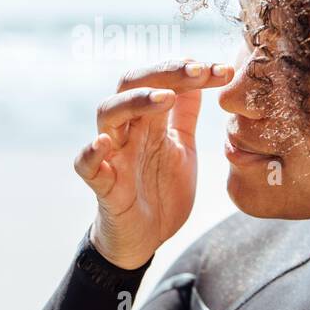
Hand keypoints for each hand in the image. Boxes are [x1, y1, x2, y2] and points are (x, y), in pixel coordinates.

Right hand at [72, 59, 232, 269]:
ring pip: (108, 114)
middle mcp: (128, 130)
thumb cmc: (160, 189)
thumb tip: (199, 76)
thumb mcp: (182, 147)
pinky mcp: (103, 186)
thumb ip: (185, 114)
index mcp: (149, 120)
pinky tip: (103, 143)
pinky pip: (86, 166)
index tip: (223, 71)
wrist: (144, 238)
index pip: (163, 81)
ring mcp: (113, 155)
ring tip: (165, 99)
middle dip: (163, 73)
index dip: (191, 72)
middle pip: (131, 84)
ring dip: (134, 102)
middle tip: (196, 70)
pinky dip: (90, 153)